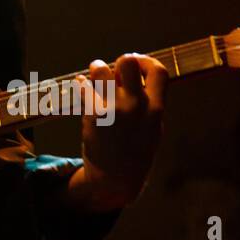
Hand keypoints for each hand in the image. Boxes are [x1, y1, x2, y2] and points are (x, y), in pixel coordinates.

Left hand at [73, 53, 166, 208]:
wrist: (115, 178)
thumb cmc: (133, 150)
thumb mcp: (152, 127)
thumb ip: (147, 101)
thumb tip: (132, 72)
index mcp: (156, 109)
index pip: (159, 71)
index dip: (147, 61)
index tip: (138, 63)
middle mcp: (137, 106)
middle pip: (128, 62)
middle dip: (120, 61)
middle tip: (114, 69)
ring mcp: (115, 110)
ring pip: (101, 70)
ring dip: (95, 67)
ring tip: (94, 73)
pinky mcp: (95, 115)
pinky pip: (83, 87)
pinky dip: (80, 83)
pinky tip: (81, 86)